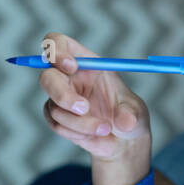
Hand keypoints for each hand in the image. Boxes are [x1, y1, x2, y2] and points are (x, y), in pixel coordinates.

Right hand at [38, 32, 151, 184]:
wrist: (122, 141)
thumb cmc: (129, 116)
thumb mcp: (136, 112)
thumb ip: (130, 114)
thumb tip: (126, 122)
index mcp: (87, 63)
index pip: (59, 43)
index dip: (58, 50)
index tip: (71, 66)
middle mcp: (69, 78)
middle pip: (47, 76)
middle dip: (62, 94)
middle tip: (84, 108)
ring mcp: (59, 98)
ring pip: (55, 107)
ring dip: (80, 122)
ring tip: (104, 128)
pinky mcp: (56, 118)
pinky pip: (56, 124)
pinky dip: (76, 132)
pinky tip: (93, 134)